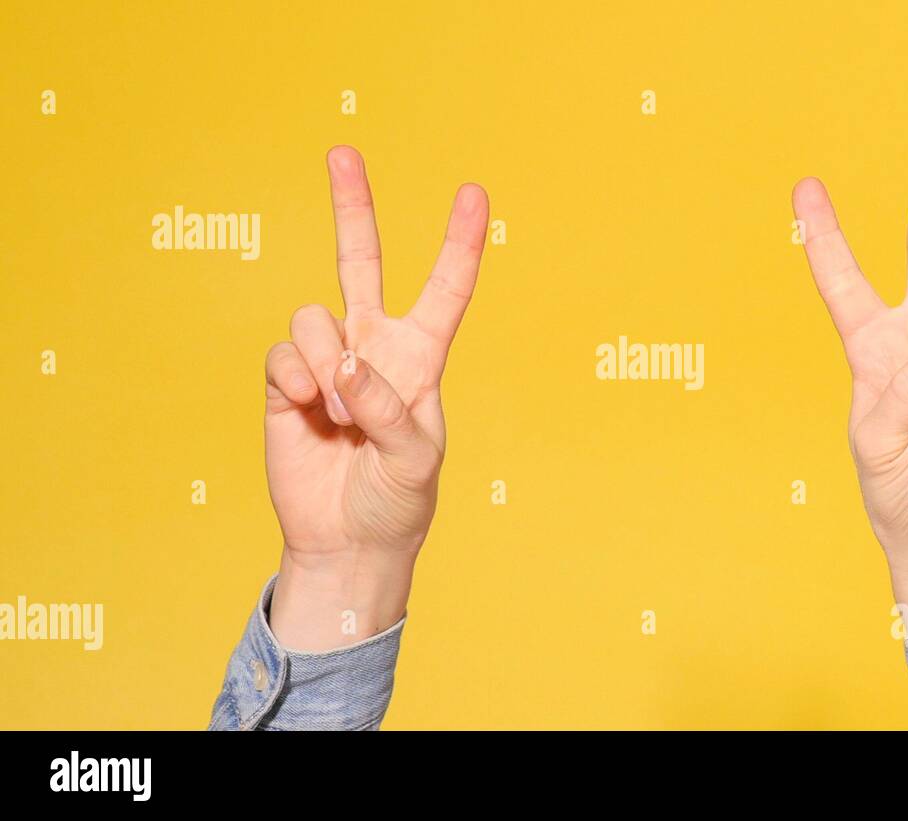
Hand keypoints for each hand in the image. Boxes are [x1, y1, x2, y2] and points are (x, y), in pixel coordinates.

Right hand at [262, 146, 487, 649]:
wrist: (346, 540)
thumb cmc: (397, 500)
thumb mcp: (416, 460)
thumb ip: (390, 409)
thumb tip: (345, 364)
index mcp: (420, 358)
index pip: (445, 291)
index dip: (459, 244)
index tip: (475, 193)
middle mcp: (372, 347)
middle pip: (361, 262)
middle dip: (353, 208)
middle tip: (343, 153)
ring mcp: (325, 361)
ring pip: (314, 318)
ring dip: (324, 362)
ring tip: (335, 411)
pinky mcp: (284, 383)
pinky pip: (281, 354)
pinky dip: (294, 380)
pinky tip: (306, 410)